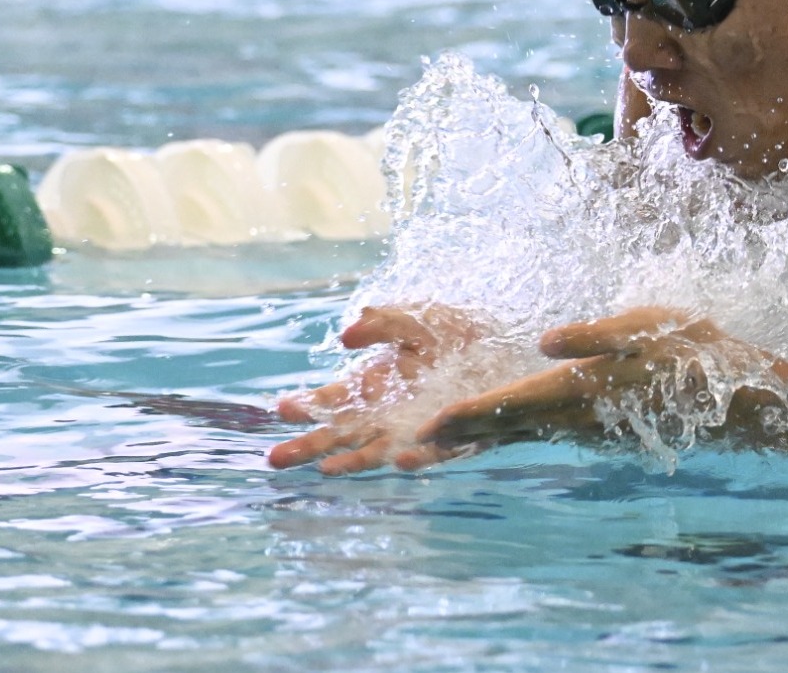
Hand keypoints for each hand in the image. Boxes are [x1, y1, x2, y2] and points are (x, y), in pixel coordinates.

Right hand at [267, 303, 482, 474]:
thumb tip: (344, 338)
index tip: (281, 409)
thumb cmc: (458, 330)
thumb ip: (383, 323)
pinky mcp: (453, 437)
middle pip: (344, 432)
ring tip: (326, 470)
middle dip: (311, 445)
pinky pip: (432, 452)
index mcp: (377, 381)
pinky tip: (399, 462)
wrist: (511, 344)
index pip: (335, 397)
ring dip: (352, 461)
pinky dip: (416, 457)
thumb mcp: (417, 318)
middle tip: (275, 459)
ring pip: (377, 450)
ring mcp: (418, 427)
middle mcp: (390, 411)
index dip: (309, 404)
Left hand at [398, 307, 787, 468]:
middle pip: (502, 428)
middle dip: (451, 438)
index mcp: (581, 389)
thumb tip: (546, 340)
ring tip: (425, 445)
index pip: (510, 403)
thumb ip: (594, 335)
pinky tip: (487, 434)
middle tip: (397, 454)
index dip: (463, 415)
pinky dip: (502, 435)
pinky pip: (537, 433)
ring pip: (516, 434)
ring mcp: (585, 428)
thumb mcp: (649, 327)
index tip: (422, 428)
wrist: (740, 401)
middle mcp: (575, 417)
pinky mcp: (595, 428)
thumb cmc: (697, 354)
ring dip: (470, 439)